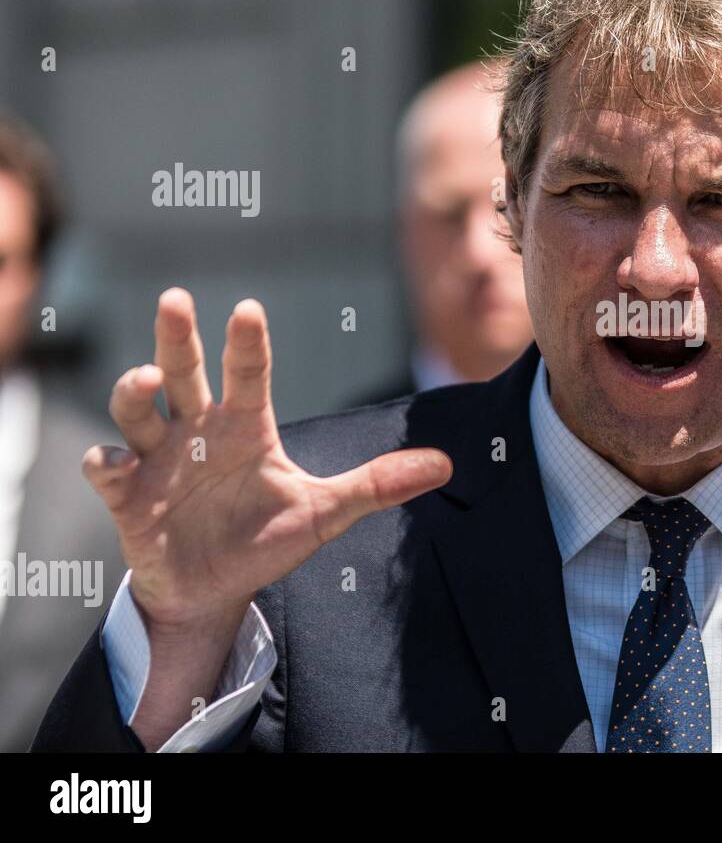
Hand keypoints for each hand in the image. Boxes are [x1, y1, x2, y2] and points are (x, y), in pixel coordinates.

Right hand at [83, 287, 452, 628]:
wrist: (215, 591)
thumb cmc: (266, 540)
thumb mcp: (326, 512)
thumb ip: (377, 485)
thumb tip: (446, 464)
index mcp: (245, 425)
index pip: (248, 371)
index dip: (247, 341)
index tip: (247, 308)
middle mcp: (198, 430)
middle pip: (184, 371)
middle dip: (176, 336)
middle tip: (174, 299)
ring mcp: (159, 460)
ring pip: (137, 409)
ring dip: (135, 391)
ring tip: (147, 381)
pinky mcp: (130, 498)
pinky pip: (109, 470)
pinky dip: (105, 462)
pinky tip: (111, 461)